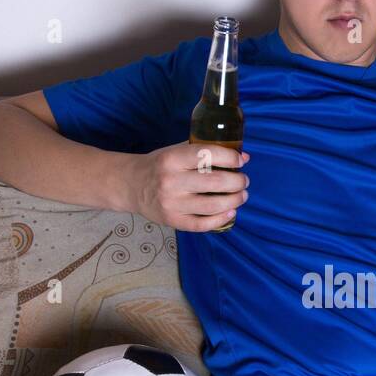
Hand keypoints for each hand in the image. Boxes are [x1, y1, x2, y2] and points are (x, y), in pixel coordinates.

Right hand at [127, 142, 250, 230]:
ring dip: (234, 200)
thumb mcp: (176, 151)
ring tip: (241, 196)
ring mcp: (172, 204)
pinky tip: (230, 212)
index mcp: (172, 159)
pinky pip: (202, 224)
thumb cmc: (160, 166)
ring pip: (212, 205)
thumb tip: (242, 156)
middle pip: (215, 182)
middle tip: (244, 181)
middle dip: (237, 182)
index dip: (230, 158)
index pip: (207, 155)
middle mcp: (171, 181)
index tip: (241, 161)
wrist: (131, 185)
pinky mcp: (172, 221)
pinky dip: (221, 219)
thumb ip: (205, 151)